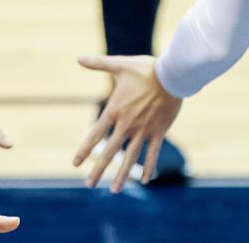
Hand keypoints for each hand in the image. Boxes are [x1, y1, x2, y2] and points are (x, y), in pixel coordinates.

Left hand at [74, 55, 183, 191]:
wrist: (172, 75)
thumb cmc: (146, 68)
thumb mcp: (120, 64)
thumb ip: (98, 64)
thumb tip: (78, 58)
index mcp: (114, 111)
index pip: (95, 135)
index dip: (84, 150)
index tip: (75, 163)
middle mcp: (127, 124)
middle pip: (109, 152)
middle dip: (98, 170)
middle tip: (89, 184)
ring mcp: (143, 130)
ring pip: (130, 157)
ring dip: (121, 175)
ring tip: (114, 190)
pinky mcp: (158, 131)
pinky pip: (152, 153)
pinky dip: (148, 166)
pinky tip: (145, 179)